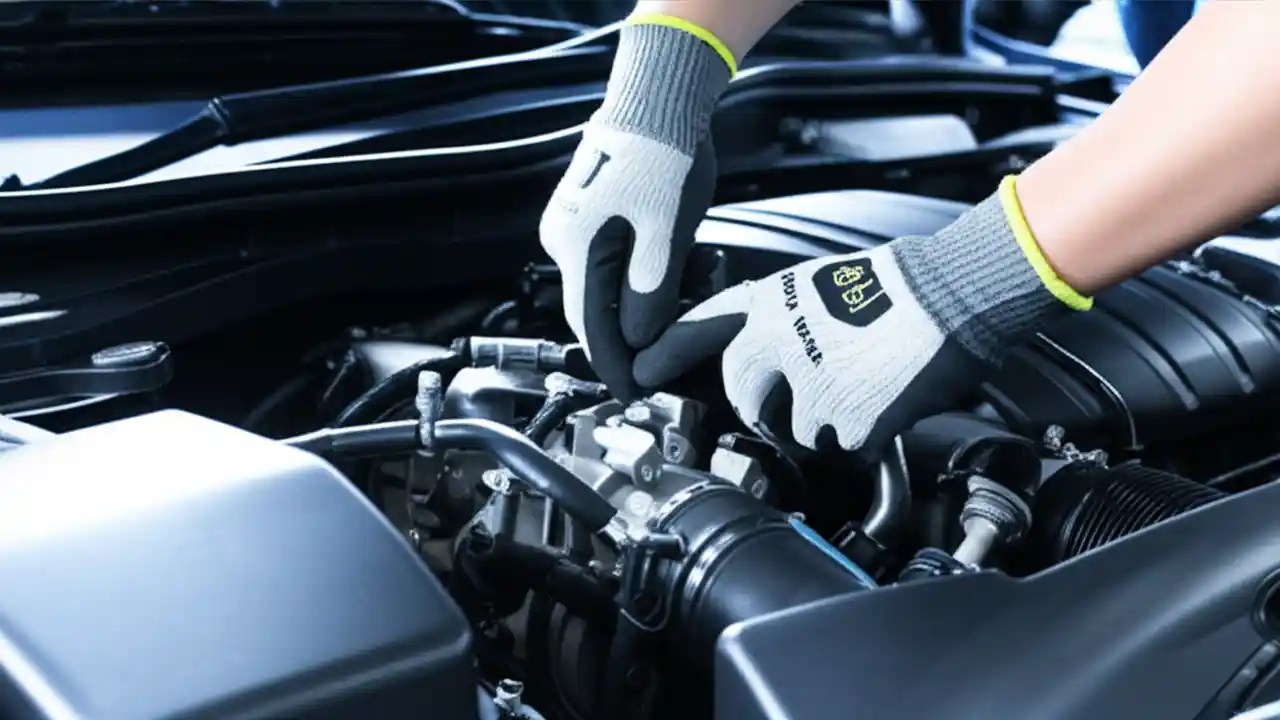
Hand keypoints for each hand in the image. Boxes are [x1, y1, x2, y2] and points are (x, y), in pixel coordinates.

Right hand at [539, 128, 715, 400]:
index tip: (636, 394)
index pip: (591, 329)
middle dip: (633, 340)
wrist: (662, 95)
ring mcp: (579, 226)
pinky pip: (616, 265)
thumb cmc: (665, 155)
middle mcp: (566, 240)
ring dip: (644, 309)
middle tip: (666, 363)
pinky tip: (677, 275)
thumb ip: (650, 295)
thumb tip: (641, 344)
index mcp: (576, 249)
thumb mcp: (666, 235)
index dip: (616, 367)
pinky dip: (644, 282)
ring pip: (608, 290)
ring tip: (685, 313)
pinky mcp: (597, 215)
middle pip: (596, 312)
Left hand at [634, 187, 1090, 456]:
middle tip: (798, 402)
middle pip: (745, 399)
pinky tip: (883, 401)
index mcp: (772, 302)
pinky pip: (841, 444)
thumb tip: (772, 353)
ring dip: (820, 423)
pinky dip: (861, 434)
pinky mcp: (847, 420)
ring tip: (860, 388)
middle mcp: (780, 342)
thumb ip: (784, 320)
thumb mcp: (821, 285)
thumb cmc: (901, 284)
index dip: (665, 353)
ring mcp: (811, 385)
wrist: (955, 293)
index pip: (699, 326)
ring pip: (796, 430)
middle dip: (766, 409)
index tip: (641, 373)